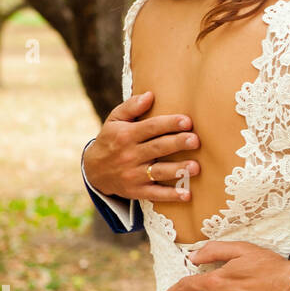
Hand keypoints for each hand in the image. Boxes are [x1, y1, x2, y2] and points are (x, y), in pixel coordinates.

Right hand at [84, 92, 199, 201]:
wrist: (93, 171)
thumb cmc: (111, 140)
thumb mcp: (114, 121)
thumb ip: (131, 107)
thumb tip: (150, 95)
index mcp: (126, 135)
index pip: (150, 127)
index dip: (169, 124)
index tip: (188, 121)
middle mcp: (129, 155)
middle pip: (157, 148)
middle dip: (177, 144)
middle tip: (196, 140)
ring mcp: (133, 175)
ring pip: (158, 172)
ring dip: (177, 170)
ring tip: (195, 167)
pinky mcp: (136, 191)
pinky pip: (155, 194)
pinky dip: (170, 196)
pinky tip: (187, 195)